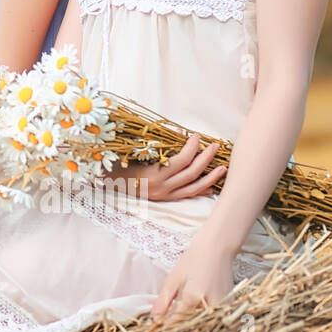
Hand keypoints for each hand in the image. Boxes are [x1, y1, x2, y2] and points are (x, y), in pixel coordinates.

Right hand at [106, 133, 226, 201]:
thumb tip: (178, 132)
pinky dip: (200, 190)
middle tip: (214, 146)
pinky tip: (211, 185)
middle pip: (191, 173)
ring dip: (210, 177)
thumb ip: (154, 143)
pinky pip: (187, 196)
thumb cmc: (119, 166)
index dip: (191, 148)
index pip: (180, 161)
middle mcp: (162, 187)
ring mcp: (165, 195)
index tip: (196, 137)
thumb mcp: (134, 152)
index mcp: (154, 174)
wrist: (108, 185)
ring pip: (193, 188)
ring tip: (222, 168)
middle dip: (205, 159)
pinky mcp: (165, 199)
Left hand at [151, 230, 234, 323]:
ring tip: (184, 311)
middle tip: (170, 319)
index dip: (166, 326)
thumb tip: (154, 319)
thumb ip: (163, 301)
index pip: (177, 321)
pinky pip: (213, 317)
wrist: (217, 249)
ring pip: (203, 323)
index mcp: (193, 296)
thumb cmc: (193, 260)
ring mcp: (222, 306)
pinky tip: (197, 307)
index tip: (159, 326)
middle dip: (179, 326)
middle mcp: (210, 304)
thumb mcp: (173, 279)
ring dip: (192, 322)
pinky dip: (203, 316)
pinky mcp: (229, 305)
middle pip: (191, 325)